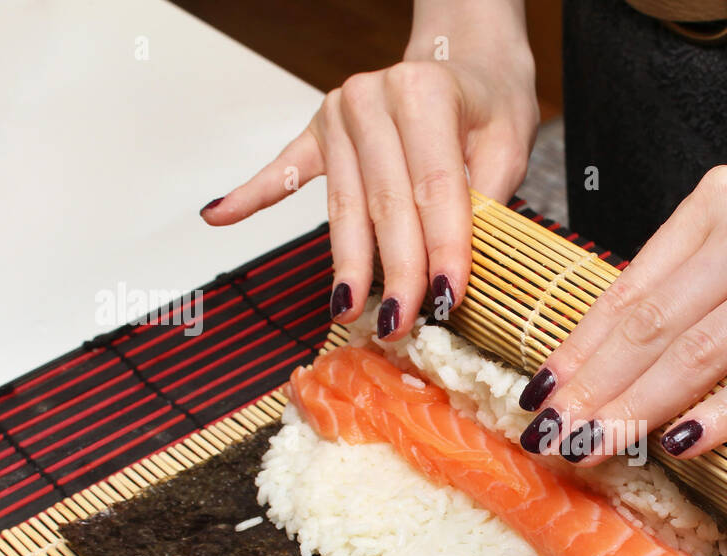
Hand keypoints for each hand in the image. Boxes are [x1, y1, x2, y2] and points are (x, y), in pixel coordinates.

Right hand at [200, 25, 537, 335]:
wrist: (464, 61)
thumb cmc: (487, 108)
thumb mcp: (508, 147)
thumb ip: (485, 203)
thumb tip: (458, 270)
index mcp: (425, 93)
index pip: (433, 188)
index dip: (442, 249)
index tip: (445, 298)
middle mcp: (374, 97)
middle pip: (384, 202)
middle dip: (394, 271)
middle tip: (398, 324)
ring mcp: (341, 113)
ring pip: (345, 204)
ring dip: (347, 263)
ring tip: (346, 310)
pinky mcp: (319, 130)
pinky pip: (285, 169)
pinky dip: (252, 194)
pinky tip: (219, 215)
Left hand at [516, 165, 726, 462]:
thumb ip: (694, 291)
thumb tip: (613, 364)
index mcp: (718, 203)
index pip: (631, 286)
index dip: (580, 347)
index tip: (539, 396)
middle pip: (655, 320)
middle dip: (596, 387)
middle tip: (551, 436)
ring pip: (702, 347)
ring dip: (641, 406)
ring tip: (596, 447)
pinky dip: (723, 411)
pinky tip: (682, 444)